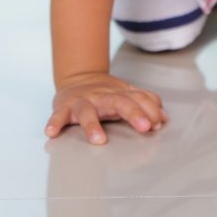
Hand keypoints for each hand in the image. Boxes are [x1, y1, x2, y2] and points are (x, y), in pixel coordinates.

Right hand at [46, 72, 168, 144]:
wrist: (78, 78)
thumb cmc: (106, 92)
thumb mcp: (127, 94)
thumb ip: (145, 103)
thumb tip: (164, 118)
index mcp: (120, 94)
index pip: (138, 99)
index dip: (150, 110)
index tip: (158, 124)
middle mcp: (102, 96)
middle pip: (120, 102)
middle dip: (134, 113)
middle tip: (146, 127)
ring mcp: (83, 101)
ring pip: (87, 110)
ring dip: (92, 125)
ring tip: (99, 139)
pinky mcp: (64, 107)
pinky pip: (58, 115)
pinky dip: (55, 122)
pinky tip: (52, 132)